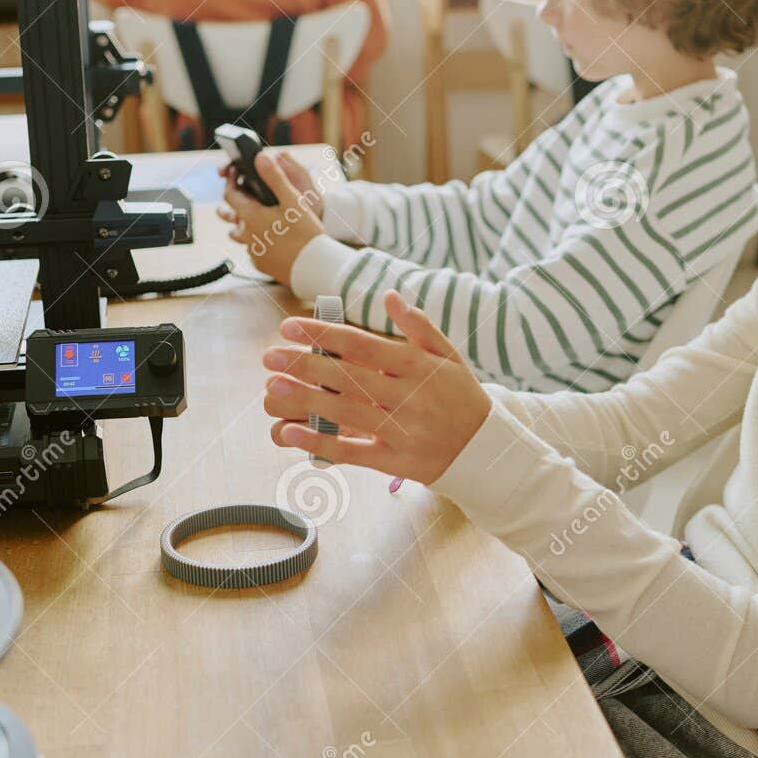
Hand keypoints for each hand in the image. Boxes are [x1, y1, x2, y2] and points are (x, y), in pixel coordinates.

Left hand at [219, 151, 324, 283]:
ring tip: (261, 222)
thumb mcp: (292, 200)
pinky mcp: (263, 265)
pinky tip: (274, 242)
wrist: (315, 267)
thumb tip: (259, 158)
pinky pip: (254, 252)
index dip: (230, 183)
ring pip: (243, 237)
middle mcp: (247, 236)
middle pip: (233, 219)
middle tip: (250, 199)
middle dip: (238, 207)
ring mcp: (254, 252)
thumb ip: (275, 177)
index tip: (235, 174)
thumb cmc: (306, 233)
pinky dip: (260, 244)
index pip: (230, 196)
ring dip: (248, 228)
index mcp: (251, 216)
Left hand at [261, 290, 490, 484]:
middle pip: (347, 377)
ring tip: (272, 387)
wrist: (487, 451)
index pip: (361, 344)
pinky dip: (320, 442)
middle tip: (270, 356)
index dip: (323, 334)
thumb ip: (418, 326)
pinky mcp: (394, 461)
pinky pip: (352, 452)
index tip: (289, 326)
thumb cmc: (463, 398)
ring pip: (345, 412)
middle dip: (304, 364)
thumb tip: (389, 296)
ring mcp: (400, 430)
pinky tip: (291, 432)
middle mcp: (407, 397)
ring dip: (305, 399)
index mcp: (417, 366)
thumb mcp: (448, 356)